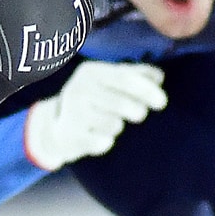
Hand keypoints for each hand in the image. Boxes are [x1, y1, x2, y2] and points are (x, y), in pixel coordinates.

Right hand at [24, 61, 166, 169]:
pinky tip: (96, 136)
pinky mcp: (71, 136)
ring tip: (108, 123)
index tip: (162, 103)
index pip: (126, 79)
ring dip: (118, 127)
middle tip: (138, 115)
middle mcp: (78, 90)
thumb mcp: (108, 80)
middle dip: (138, 111)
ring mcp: (73, 114)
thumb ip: (135, 75)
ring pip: (114, 125)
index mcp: (91, 72)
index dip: (148, 91)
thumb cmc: (91, 100)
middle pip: (123, 103)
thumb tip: (158, 78)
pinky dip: (106, 142)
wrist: (52, 127)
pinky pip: (104, 143)